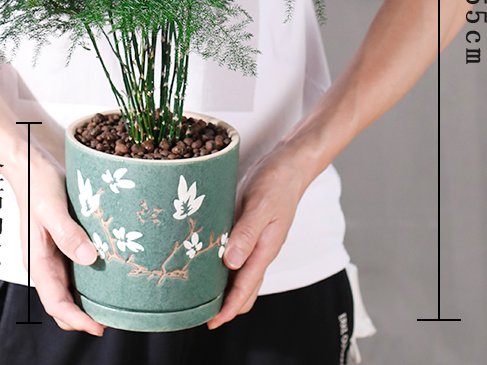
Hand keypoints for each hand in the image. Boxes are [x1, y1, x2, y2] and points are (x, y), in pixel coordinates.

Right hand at [10, 148, 105, 335]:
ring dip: (89, 299)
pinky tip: (111, 273)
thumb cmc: (38, 183)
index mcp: (37, 260)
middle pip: (63, 302)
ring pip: (71, 288)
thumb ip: (68, 234)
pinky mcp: (64, 242)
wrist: (31, 163)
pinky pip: (77, 268)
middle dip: (85, 316)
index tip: (99, 327)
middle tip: (115, 318)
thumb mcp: (52, 207)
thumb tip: (90, 260)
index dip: (76, 319)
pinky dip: (91, 278)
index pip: (55, 302)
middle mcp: (45, 262)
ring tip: (117, 302)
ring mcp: (54, 253)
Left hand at [206, 152, 306, 329]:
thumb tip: (231, 263)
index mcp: (266, 249)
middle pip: (244, 287)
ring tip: (198, 292)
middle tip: (199, 312)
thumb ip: (247, 234)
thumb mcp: (261, 206)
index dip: (229, 307)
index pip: (246, 287)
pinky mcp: (246, 228)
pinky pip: (234, 252)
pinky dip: (221, 262)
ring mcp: (253, 240)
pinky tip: (205, 258)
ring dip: (222, 284)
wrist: (288, 165)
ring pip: (238, 272)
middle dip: (224, 304)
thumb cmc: (277, 184)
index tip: (212, 322)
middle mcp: (259, 249)